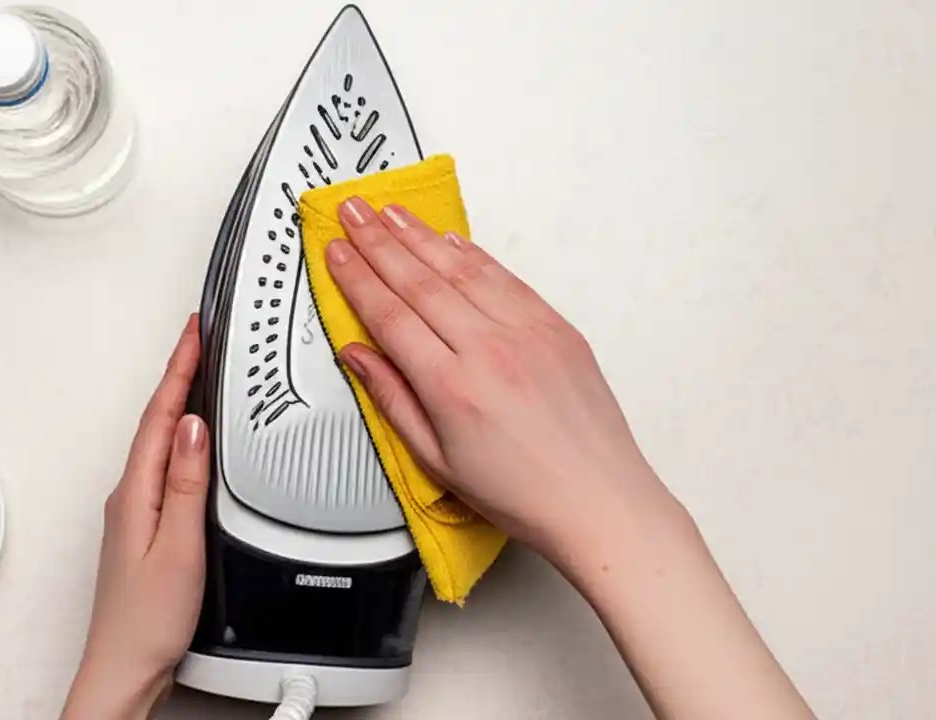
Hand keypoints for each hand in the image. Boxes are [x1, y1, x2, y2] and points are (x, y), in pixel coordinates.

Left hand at [63, 316, 208, 719]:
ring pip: (158, 441)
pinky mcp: (144, 527)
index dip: (179, 367)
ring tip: (200, 372)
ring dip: (178, 403)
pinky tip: (193, 441)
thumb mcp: (179, 546)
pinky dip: (179, 439)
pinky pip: (162, 466)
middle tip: (200, 337)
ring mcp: (134, 511)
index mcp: (135, 492)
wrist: (124, 670)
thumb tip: (192, 426)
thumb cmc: (148, 622)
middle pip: (156, 420)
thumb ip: (187, 483)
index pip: (159, 415)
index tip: (194, 330)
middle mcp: (129, 496)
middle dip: (179, 373)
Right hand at [327, 199, 811, 719]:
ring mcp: (528, 332)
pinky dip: (473, 253)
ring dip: (421, 235)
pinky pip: (506, 278)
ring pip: (462, 269)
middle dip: (379, 240)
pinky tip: (449, 238)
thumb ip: (393, 400)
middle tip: (351, 211)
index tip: (335, 251)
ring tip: (390, 212)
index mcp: (453, 387)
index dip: (356, 277)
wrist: (600, 502)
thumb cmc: (523, 494)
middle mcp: (490, 349)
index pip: (390, 314)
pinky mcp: (557, 328)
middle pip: (420, 279)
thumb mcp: (437, 462)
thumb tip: (359, 356)